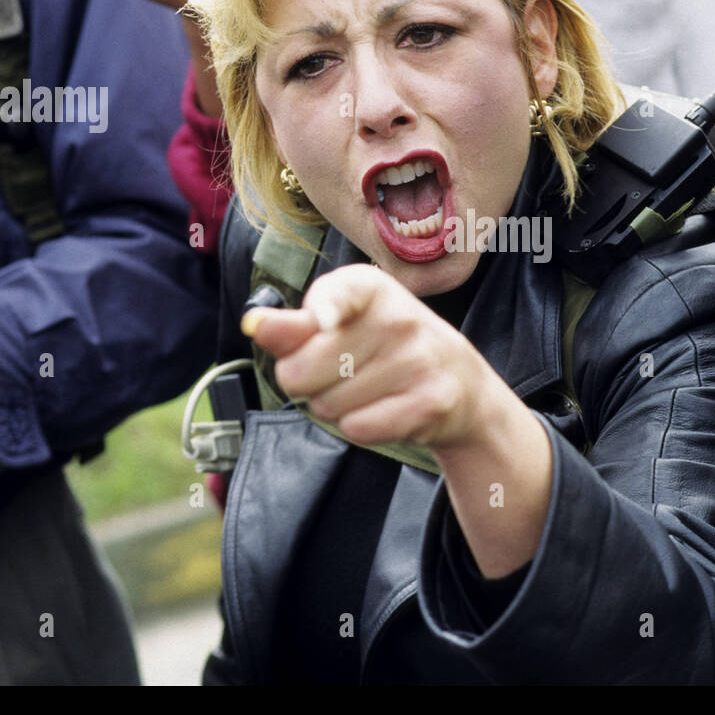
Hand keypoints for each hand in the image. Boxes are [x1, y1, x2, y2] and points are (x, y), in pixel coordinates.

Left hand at [243, 265, 517, 453]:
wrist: (461, 383)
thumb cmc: (388, 347)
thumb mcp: (342, 323)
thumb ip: (293, 326)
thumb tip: (253, 324)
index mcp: (370, 287)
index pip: (333, 296)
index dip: (320, 314)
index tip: (324, 322)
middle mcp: (398, 317)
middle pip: (300, 371)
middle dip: (309, 383)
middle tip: (343, 373)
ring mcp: (418, 360)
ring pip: (326, 405)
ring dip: (335, 407)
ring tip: (369, 390)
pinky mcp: (429, 402)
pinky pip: (356, 428)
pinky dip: (360, 427)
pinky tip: (384, 410)